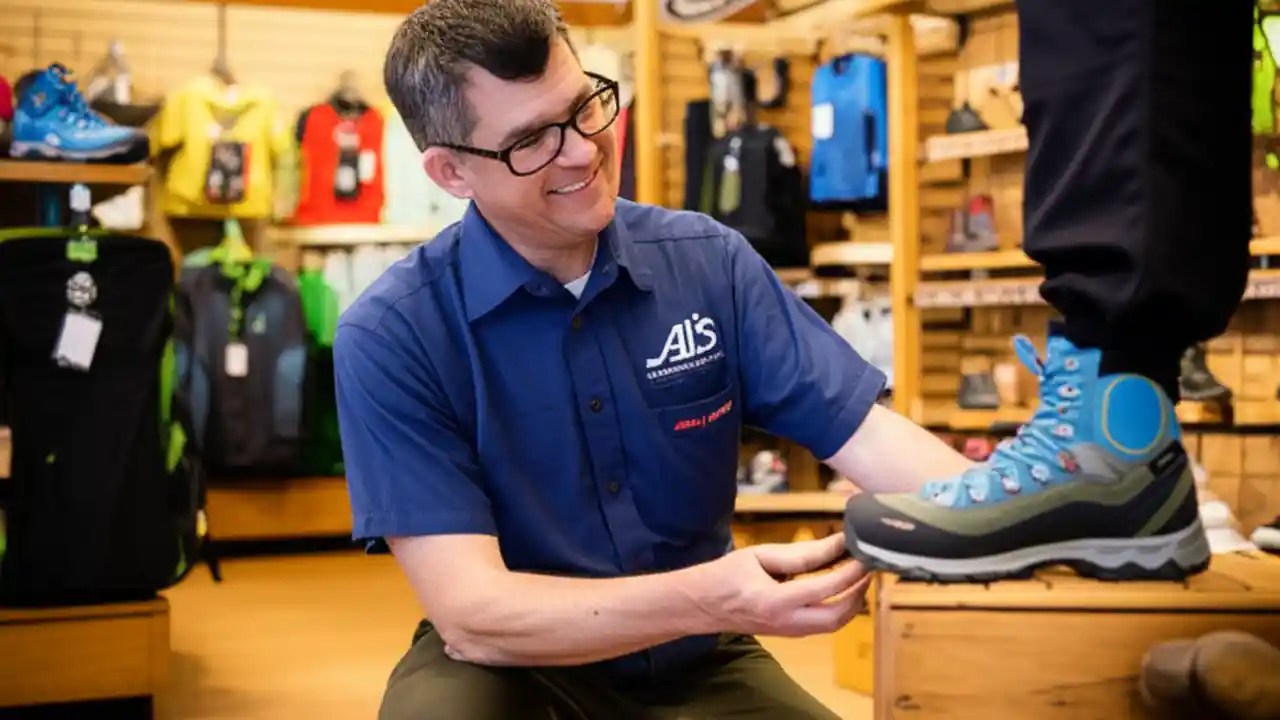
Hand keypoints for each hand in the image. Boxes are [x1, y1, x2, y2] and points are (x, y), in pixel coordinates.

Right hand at [695, 532, 870, 637]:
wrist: (701, 605)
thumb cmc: (725, 575)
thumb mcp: (759, 555)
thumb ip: (799, 553)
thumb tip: (836, 544)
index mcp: (775, 600)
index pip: (825, 587)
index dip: (850, 570)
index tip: (862, 552)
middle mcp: (786, 622)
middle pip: (838, 615)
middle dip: (859, 591)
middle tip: (868, 567)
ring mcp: (789, 633)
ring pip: (835, 625)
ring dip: (853, 602)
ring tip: (859, 577)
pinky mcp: (790, 634)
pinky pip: (824, 625)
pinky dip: (840, 608)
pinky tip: (842, 588)